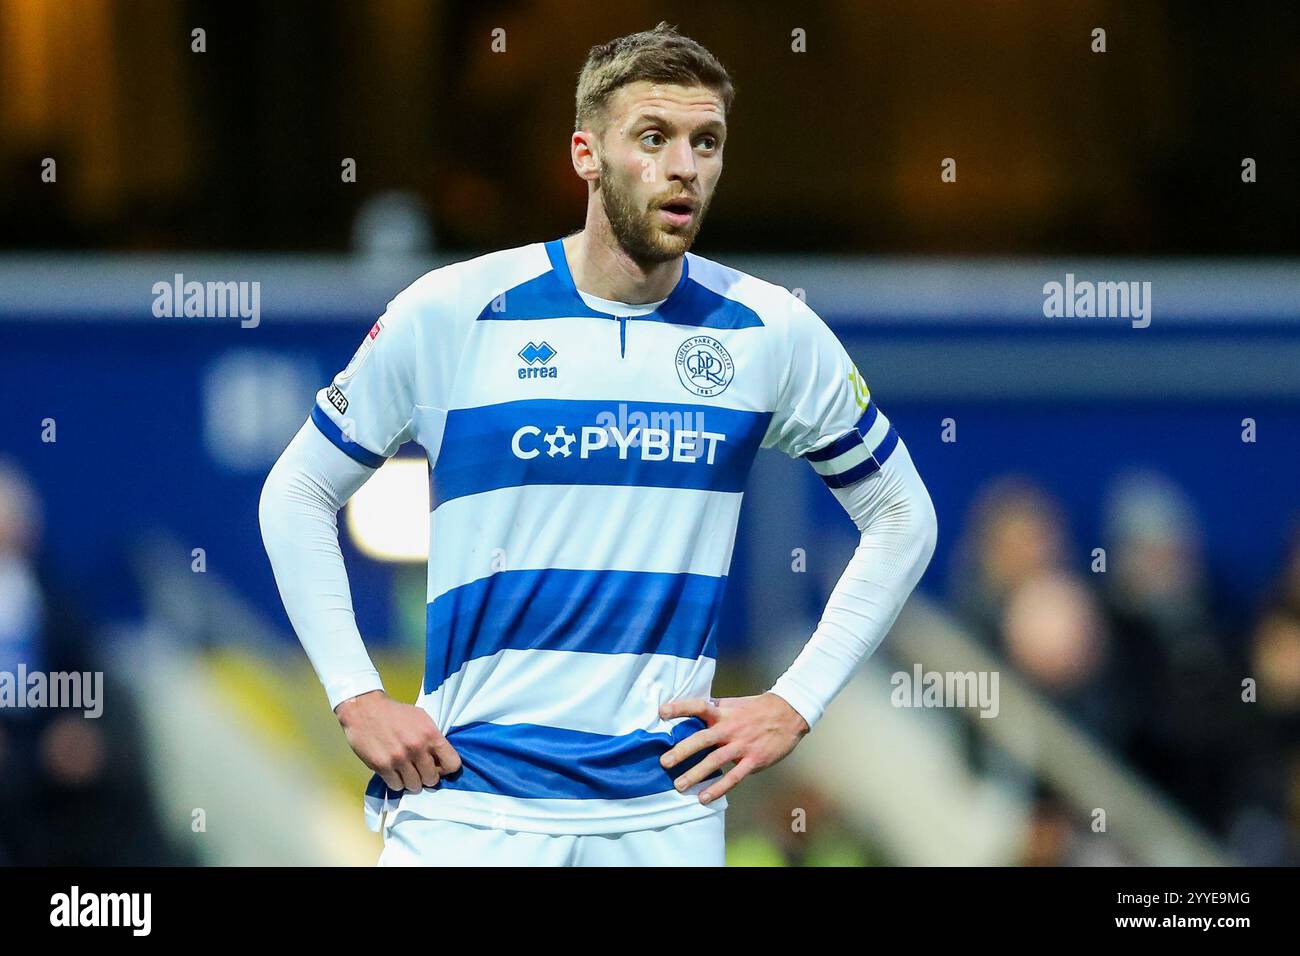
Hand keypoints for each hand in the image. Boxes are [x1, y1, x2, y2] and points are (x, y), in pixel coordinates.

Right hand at [335, 690, 460, 792]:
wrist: (365, 709)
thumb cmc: (396, 713)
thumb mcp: (422, 719)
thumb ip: (433, 739)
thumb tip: (440, 760)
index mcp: (430, 734)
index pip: (452, 764)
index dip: (446, 768)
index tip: (439, 766)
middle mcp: (417, 748)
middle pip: (433, 779)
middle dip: (427, 776)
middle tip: (420, 770)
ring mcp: (399, 759)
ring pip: (415, 786)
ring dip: (411, 781)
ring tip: (406, 771)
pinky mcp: (382, 767)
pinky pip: (396, 786)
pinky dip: (396, 782)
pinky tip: (394, 772)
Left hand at [658, 693, 809, 803]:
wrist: (789, 713)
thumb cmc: (757, 708)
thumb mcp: (735, 703)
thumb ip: (715, 709)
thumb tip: (692, 713)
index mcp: (724, 712)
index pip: (698, 706)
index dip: (680, 708)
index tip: (661, 712)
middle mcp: (730, 728)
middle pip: (702, 739)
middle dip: (682, 751)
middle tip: (664, 762)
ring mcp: (742, 745)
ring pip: (715, 761)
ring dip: (696, 774)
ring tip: (679, 785)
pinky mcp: (754, 760)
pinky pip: (733, 777)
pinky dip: (718, 788)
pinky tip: (704, 797)